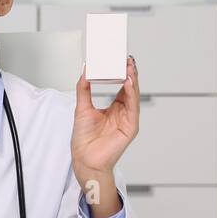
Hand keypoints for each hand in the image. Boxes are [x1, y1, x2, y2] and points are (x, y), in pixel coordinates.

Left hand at [70, 56, 139, 214]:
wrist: (84, 159)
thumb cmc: (84, 139)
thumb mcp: (82, 107)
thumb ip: (84, 89)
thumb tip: (85, 71)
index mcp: (114, 108)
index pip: (121, 86)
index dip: (122, 72)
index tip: (120, 59)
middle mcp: (123, 112)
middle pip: (130, 89)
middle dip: (130, 73)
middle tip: (127, 58)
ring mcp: (128, 120)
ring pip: (134, 96)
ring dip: (132, 80)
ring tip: (129, 67)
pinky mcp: (130, 127)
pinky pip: (133, 107)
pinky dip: (132, 94)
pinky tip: (128, 82)